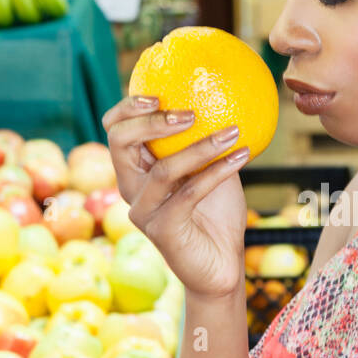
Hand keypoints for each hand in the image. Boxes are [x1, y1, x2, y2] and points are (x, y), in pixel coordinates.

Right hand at [102, 97, 249, 298]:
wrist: (222, 264)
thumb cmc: (216, 213)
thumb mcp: (209, 168)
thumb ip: (204, 139)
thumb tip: (226, 96)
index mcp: (135, 169)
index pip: (115, 129)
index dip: (128, 107)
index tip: (158, 93)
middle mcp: (131, 188)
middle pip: (119, 142)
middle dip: (151, 121)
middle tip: (190, 113)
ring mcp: (143, 211)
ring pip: (163, 169)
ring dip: (201, 147)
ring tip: (233, 132)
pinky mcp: (162, 230)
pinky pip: (189, 193)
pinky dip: (218, 171)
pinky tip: (242, 156)